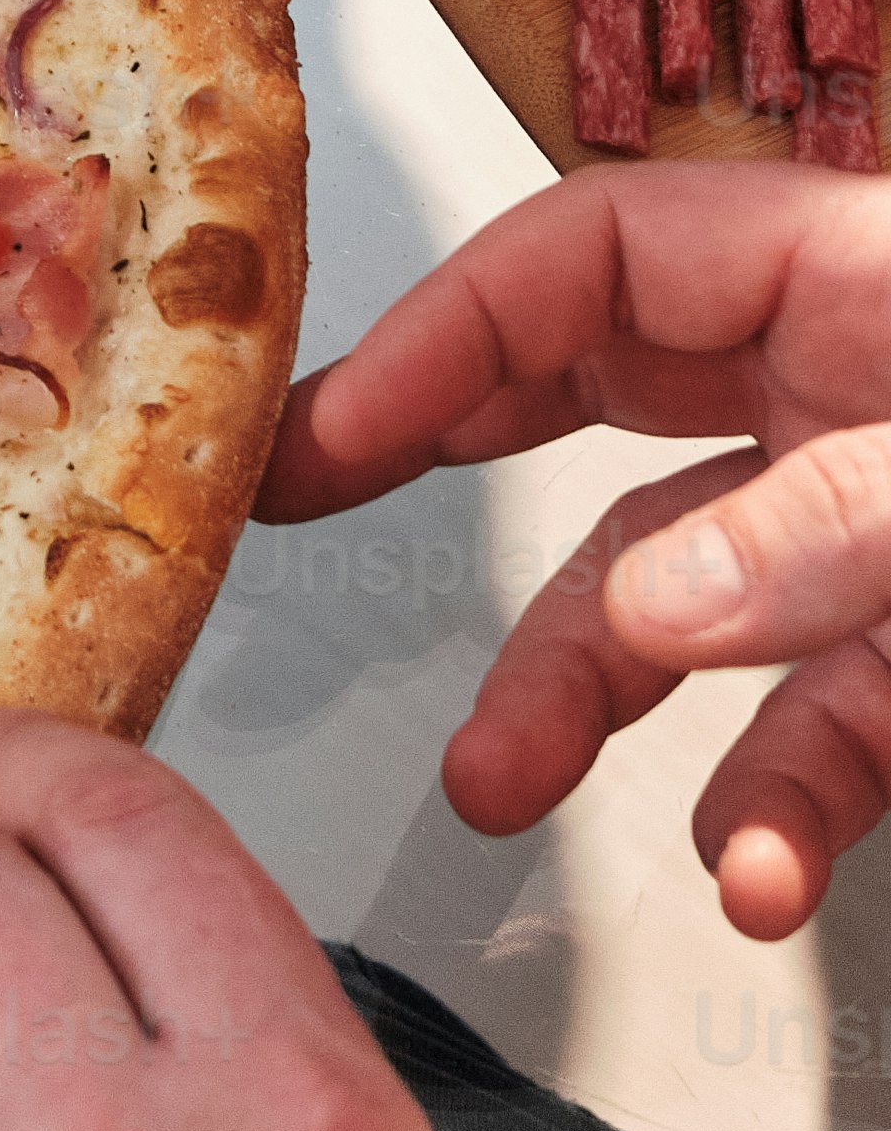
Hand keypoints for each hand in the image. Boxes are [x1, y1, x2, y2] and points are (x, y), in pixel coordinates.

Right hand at [264, 163, 890, 934]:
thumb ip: (827, 531)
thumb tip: (653, 606)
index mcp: (848, 280)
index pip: (593, 255)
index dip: (445, 329)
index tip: (333, 433)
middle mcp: (839, 395)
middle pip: (592, 401)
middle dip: (442, 467)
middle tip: (296, 509)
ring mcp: (872, 531)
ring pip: (681, 599)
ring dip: (580, 698)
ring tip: (497, 782)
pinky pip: (815, 728)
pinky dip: (770, 809)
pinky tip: (754, 875)